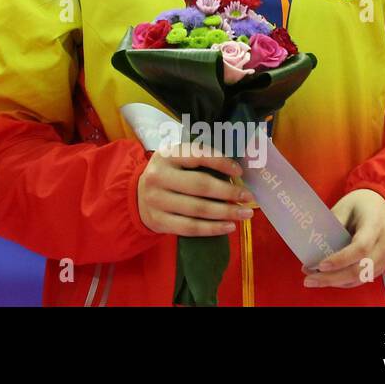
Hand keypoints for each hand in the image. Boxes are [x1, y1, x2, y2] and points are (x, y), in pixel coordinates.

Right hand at [136, 142, 254, 236]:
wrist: (136, 197)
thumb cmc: (167, 176)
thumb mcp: (175, 160)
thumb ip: (198, 160)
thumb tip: (236, 172)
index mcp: (166, 155)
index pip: (197, 155)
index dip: (220, 162)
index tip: (239, 172)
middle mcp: (158, 176)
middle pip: (200, 185)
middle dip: (228, 192)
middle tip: (248, 197)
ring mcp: (156, 200)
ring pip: (197, 209)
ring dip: (225, 212)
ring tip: (244, 214)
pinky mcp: (158, 221)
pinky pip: (190, 227)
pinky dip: (212, 228)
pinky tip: (229, 227)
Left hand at [302, 188, 384, 288]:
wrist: (383, 208)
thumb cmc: (360, 205)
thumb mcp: (345, 207)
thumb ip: (334, 224)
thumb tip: (316, 245)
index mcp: (375, 226)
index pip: (360, 248)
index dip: (341, 259)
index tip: (320, 265)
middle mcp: (383, 246)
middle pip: (360, 270)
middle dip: (333, 278)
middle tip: (309, 280)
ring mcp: (384, 259)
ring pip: (360, 278)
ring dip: (335, 282)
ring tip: (312, 280)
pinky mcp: (380, 266)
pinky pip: (362, 279)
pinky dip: (343, 282)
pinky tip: (325, 278)